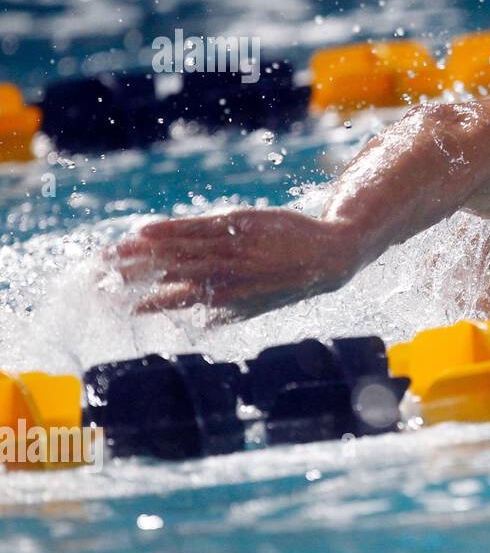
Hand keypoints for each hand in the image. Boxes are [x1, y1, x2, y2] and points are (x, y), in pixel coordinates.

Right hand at [108, 209, 361, 320]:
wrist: (330, 256)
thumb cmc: (291, 281)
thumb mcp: (259, 305)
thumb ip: (226, 313)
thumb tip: (199, 327)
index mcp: (226, 299)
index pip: (174, 301)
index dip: (143, 304)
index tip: (114, 306)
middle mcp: (225, 275)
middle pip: (167, 274)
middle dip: (130, 276)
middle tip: (96, 277)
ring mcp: (230, 249)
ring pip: (177, 250)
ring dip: (140, 253)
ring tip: (110, 255)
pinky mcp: (238, 224)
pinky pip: (197, 227)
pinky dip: (170, 230)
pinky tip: (143, 231)